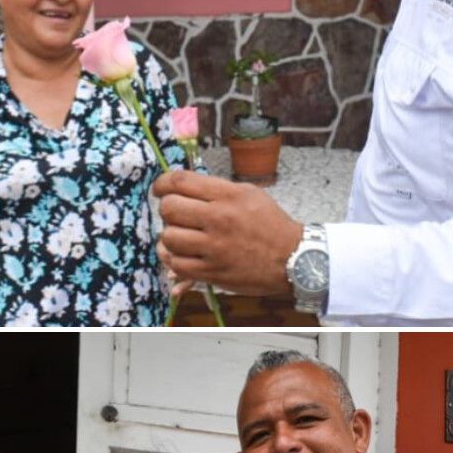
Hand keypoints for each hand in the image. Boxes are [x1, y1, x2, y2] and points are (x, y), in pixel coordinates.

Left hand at [152, 170, 304, 295]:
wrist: (292, 258)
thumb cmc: (269, 225)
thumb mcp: (248, 195)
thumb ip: (216, 191)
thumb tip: (182, 188)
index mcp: (229, 195)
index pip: (181, 181)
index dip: (163, 183)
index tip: (160, 189)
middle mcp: (219, 218)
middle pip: (169, 208)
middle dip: (167, 210)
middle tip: (175, 215)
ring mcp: (214, 247)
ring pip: (168, 237)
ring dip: (169, 237)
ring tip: (179, 236)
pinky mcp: (211, 271)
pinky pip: (176, 263)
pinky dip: (173, 260)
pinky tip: (181, 255)